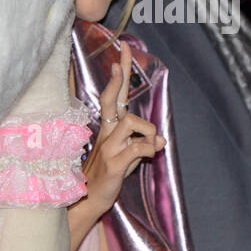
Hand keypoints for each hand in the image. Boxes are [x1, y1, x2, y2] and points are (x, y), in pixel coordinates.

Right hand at [80, 44, 163, 219]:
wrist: (89, 200)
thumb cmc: (108, 176)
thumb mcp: (127, 157)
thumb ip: (142, 146)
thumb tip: (162, 141)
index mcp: (109, 129)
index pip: (114, 96)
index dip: (120, 74)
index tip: (123, 50)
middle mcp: (106, 133)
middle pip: (111, 100)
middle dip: (118, 79)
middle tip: (119, 61)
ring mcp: (108, 148)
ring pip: (130, 122)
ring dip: (148, 130)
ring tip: (152, 143)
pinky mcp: (113, 164)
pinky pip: (136, 148)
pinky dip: (149, 148)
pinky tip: (152, 153)